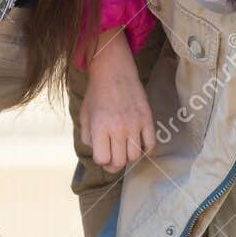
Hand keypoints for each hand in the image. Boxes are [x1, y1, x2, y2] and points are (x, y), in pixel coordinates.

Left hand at [78, 31, 155, 171]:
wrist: (114, 72)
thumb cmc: (97, 94)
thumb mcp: (84, 116)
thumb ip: (88, 138)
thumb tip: (99, 154)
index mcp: (99, 127)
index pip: (102, 159)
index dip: (101, 160)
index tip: (101, 154)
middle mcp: (117, 128)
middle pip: (120, 161)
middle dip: (114, 164)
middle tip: (113, 159)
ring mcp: (134, 124)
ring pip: (135, 156)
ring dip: (129, 157)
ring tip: (124, 149)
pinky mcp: (147, 119)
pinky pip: (151, 145)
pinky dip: (145, 150)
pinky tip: (138, 144)